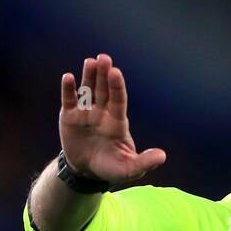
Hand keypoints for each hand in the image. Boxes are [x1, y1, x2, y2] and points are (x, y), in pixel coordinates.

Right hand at [59, 53, 166, 183]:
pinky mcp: (69, 116)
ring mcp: (85, 113)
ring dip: (88, 76)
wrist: (86, 172)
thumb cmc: (110, 168)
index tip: (115, 72)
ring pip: (87, 90)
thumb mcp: (128, 169)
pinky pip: (69, 100)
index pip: (118, 100)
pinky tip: (68, 78)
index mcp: (117, 121)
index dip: (117, 86)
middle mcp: (102, 112)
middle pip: (103, 90)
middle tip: (104, 58)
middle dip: (103, 75)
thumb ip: (144, 162)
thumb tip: (162, 157)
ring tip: (90, 62)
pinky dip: (68, 89)